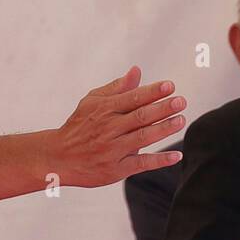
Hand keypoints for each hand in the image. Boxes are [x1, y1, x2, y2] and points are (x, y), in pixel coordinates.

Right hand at [50, 66, 185, 186]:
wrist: (58, 157)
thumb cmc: (80, 126)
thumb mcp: (92, 102)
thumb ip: (117, 88)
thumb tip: (136, 70)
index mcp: (104, 109)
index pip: (133, 98)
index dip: (152, 92)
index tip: (170, 86)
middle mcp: (109, 128)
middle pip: (140, 116)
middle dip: (162, 108)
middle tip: (181, 101)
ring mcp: (113, 149)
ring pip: (142, 137)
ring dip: (164, 129)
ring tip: (181, 120)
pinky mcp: (116, 169)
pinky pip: (141, 163)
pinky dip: (160, 160)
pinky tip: (177, 155)